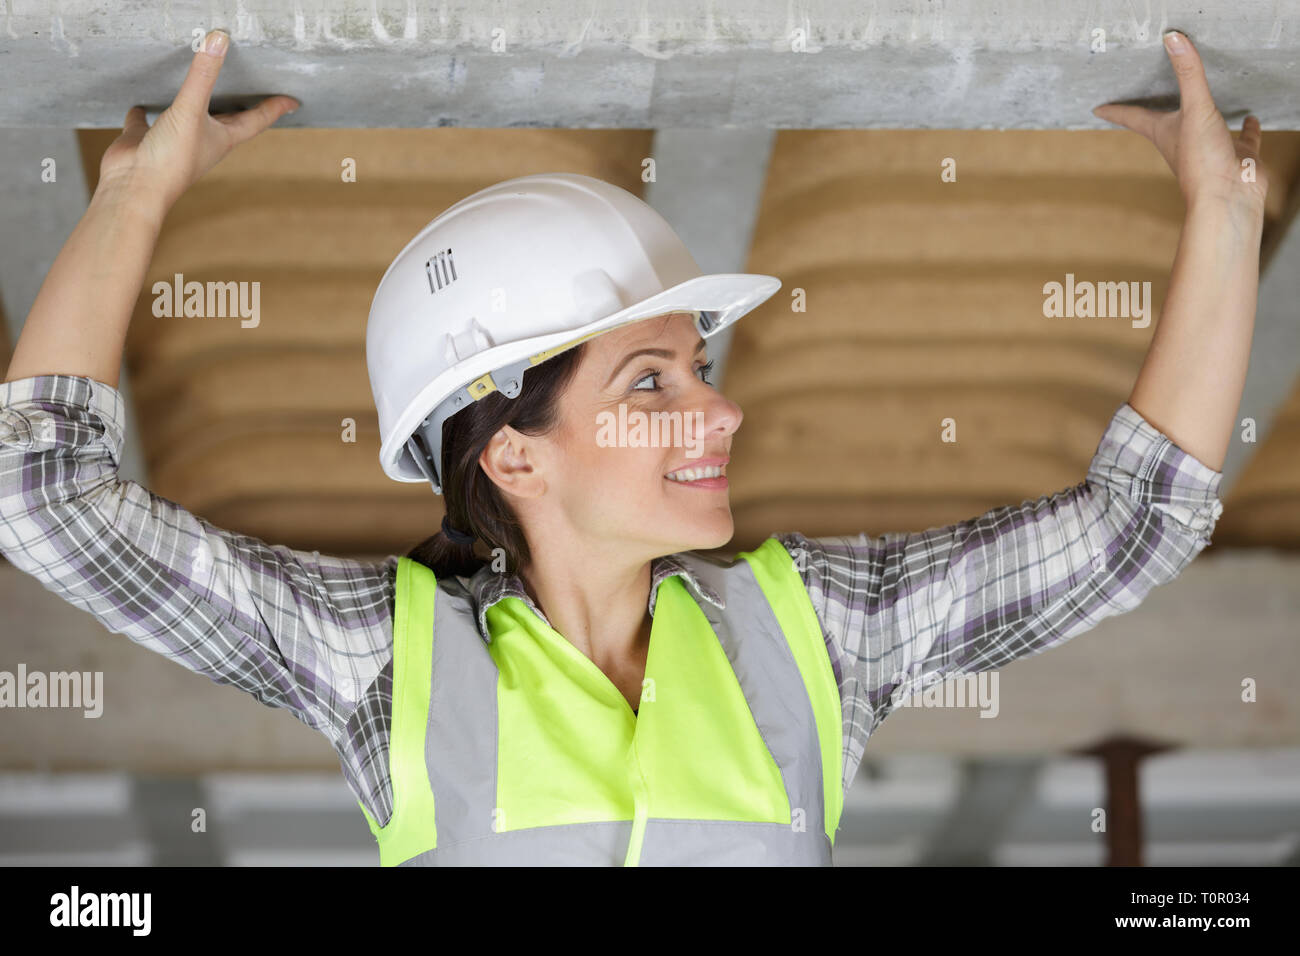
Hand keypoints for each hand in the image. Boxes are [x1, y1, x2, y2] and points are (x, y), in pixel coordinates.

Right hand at [98, 29, 298, 211]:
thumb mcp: (190, 110)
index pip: (256, 120)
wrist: (135, 188)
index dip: (275, 108)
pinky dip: (143, 114)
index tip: (293, 101)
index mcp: (222, 138)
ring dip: (195, 108)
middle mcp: (202, 141)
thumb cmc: (170, 159)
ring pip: (188, 120)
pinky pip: (145, 124)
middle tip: (255, 95)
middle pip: (228, 120)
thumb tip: (219, 39)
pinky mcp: (146, 142)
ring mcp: (174, 142)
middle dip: (242, 108)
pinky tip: (140, 106)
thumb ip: (204, 74)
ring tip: (201, 93)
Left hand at [1093, 30, 1267, 210]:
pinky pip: (1243, 138)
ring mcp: (1210, 149)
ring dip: (1200, 117)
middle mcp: (1183, 141)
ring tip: (1199, 105)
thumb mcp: (1195, 110)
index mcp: (1165, 133)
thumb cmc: (1203, 161)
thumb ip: (1187, 74)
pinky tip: (1250, 118)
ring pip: (1203, 129)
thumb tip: (1173, 40)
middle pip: (1163, 123)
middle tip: (1144, 102)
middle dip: (1153, 113)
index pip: (1133, 117)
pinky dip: (1246, 128)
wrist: (1229, 198)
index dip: (1115, 111)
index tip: (1098, 109)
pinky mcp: (1236, 156)